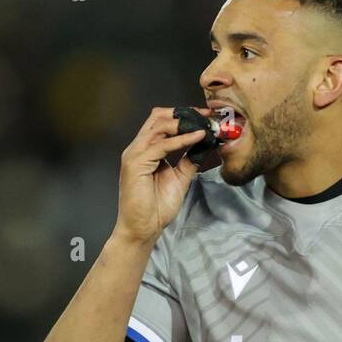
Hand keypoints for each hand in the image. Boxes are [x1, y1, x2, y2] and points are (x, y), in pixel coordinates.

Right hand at [113, 106, 210, 246]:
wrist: (143, 228)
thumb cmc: (156, 207)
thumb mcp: (179, 178)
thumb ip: (188, 160)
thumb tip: (203, 145)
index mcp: (145, 150)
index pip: (162, 122)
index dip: (184, 116)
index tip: (206, 117)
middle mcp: (138, 148)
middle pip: (158, 117)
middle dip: (185, 113)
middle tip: (207, 115)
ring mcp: (135, 154)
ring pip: (159, 126)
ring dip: (184, 123)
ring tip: (204, 125)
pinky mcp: (136, 163)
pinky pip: (162, 145)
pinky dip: (181, 139)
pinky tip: (197, 137)